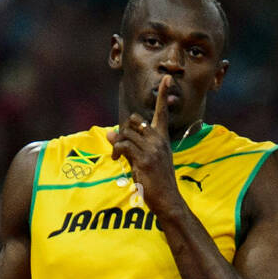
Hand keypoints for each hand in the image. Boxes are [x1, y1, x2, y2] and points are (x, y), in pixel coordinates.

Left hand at [105, 77, 179, 215]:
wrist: (168, 201)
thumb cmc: (157, 182)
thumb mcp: (145, 160)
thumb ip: (129, 145)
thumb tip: (109, 133)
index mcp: (163, 138)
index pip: (163, 112)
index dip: (164, 95)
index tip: (168, 77)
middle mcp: (159, 140)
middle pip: (135, 120)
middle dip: (124, 129)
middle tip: (121, 145)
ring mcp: (152, 149)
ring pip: (126, 133)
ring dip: (118, 144)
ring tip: (118, 156)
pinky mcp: (144, 160)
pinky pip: (123, 145)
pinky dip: (117, 151)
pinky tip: (117, 160)